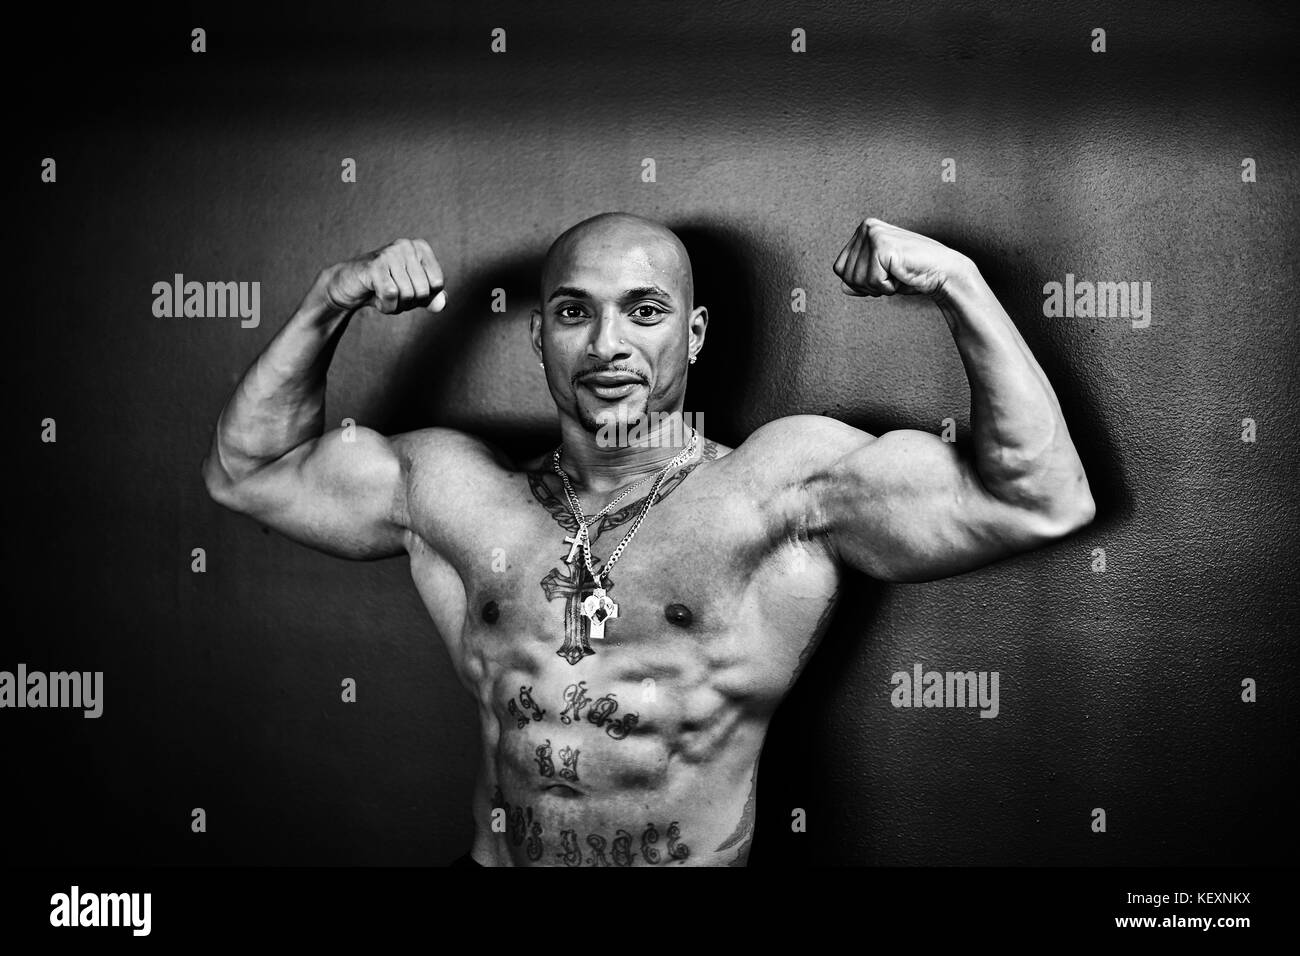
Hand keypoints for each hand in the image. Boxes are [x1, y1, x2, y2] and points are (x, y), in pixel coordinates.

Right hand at [320, 238, 445, 313]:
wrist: (349, 287)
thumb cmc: (385, 287)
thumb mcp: (413, 294)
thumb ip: (432, 298)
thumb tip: (442, 303)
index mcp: (420, 248)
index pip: (438, 283)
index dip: (424, 296)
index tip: (407, 290)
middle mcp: (407, 245)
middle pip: (424, 291)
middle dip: (409, 303)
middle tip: (393, 295)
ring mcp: (390, 253)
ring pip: (408, 294)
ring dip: (396, 306)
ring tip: (384, 295)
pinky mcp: (375, 265)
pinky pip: (391, 295)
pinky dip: (386, 306)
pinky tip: (377, 298)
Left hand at [833, 218, 972, 297]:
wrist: (942, 273)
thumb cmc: (912, 274)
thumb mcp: (879, 278)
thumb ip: (859, 281)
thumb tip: (842, 288)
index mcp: (863, 230)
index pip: (839, 268)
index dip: (859, 282)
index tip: (883, 274)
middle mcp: (866, 227)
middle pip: (845, 275)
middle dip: (868, 286)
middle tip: (892, 275)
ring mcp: (873, 234)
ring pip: (857, 280)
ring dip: (879, 287)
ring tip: (897, 274)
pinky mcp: (882, 246)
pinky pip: (872, 281)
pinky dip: (887, 286)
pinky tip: (902, 274)